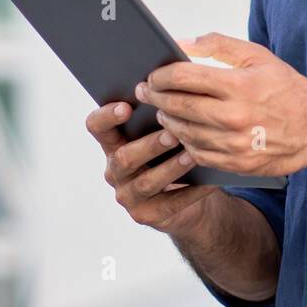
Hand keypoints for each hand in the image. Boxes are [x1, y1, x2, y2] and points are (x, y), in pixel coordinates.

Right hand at [86, 101, 218, 234]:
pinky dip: (191, 192)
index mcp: (114, 143)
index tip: (127, 107)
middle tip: (172, 133)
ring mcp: (128, 195)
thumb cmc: (172, 154)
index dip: (107, 117)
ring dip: (171, 168)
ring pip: (147, 182)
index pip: (97, 127)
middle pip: (124, 158)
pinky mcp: (146, 215)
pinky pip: (169, 204)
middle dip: (149, 146)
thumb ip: (160, 116)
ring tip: (191, 156)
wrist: (187, 199)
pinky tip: (209, 181)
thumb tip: (176, 91)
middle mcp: (115, 170)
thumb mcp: (162, 133)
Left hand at [138, 32, 306, 176]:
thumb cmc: (288, 90)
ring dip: (167, 121)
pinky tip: (182, 132)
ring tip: (162, 111)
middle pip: (178, 106)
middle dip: (156, 97)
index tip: (152, 75)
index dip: (161, 75)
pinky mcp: (236, 163)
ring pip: (184, 132)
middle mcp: (234, 116)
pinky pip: (198, 154)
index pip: (184, 77)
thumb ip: (218, 45)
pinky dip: (185, 143)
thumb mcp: (258, 56)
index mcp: (238, 85)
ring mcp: (234, 143)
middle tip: (145, 91)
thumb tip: (183, 42)